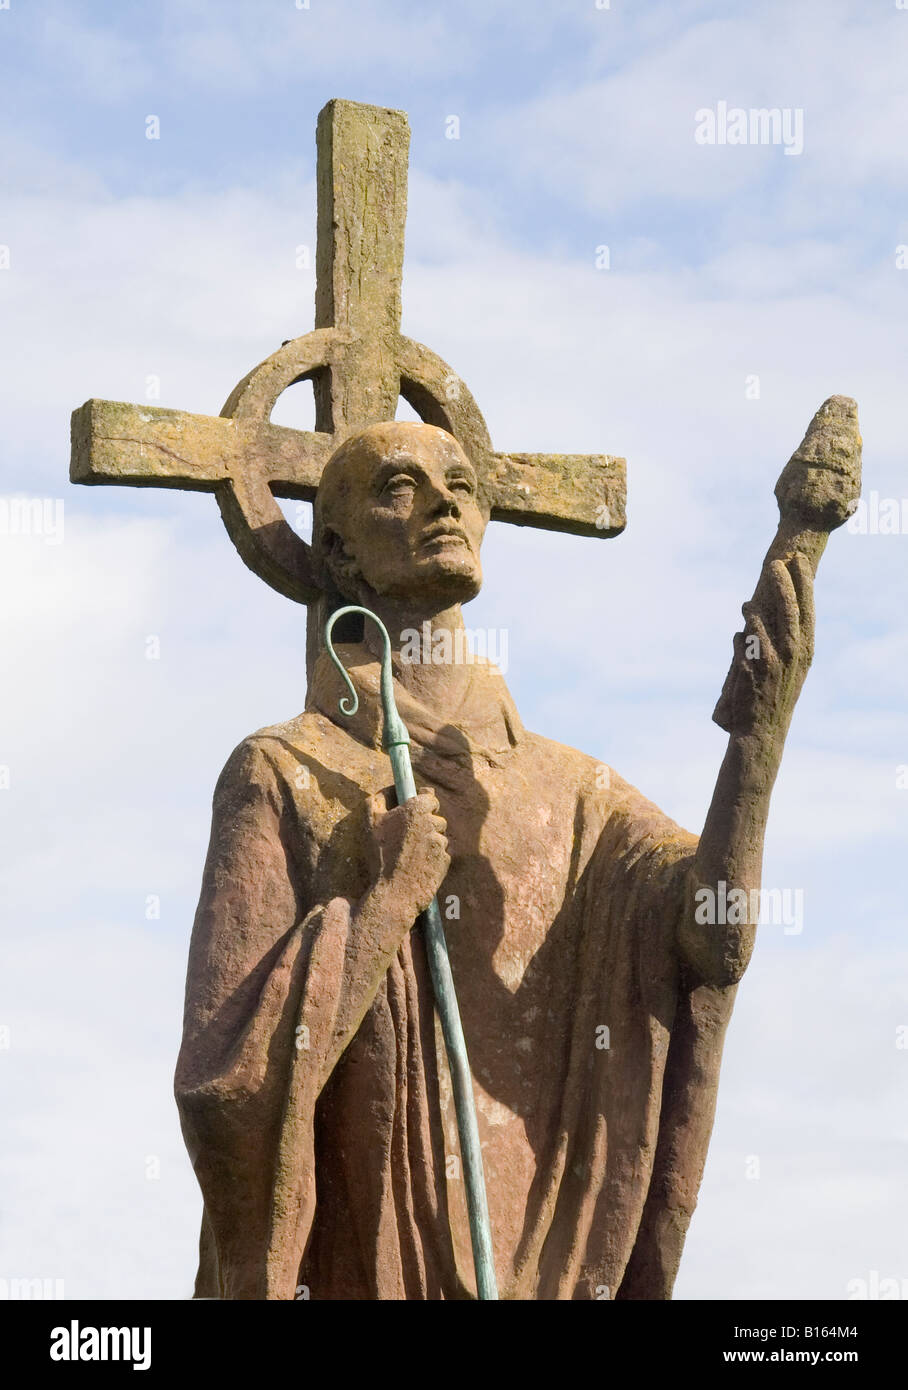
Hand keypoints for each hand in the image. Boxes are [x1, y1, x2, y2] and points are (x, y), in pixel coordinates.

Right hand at [365, 787, 450, 916]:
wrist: (394, 892)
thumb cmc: (380, 856)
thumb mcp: (370, 823)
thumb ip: (378, 799)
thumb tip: (389, 789)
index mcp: (415, 809)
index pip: (431, 797)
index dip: (424, 805)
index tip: (416, 813)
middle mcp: (432, 822)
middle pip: (437, 818)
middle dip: (426, 825)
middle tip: (409, 839)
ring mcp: (440, 842)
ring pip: (439, 837)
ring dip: (429, 843)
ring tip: (412, 856)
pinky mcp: (446, 859)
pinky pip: (442, 854)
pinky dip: (434, 858)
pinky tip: (419, 866)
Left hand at [714, 552, 814, 736]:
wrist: (762, 728)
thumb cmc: (775, 695)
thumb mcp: (790, 667)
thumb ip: (786, 640)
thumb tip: (769, 612)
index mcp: (806, 651)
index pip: (807, 610)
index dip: (803, 584)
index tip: (798, 562)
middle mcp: (793, 653)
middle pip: (789, 609)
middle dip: (782, 582)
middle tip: (775, 563)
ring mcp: (773, 660)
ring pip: (762, 623)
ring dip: (752, 611)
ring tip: (746, 604)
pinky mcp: (752, 668)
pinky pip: (742, 642)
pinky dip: (740, 637)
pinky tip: (739, 635)